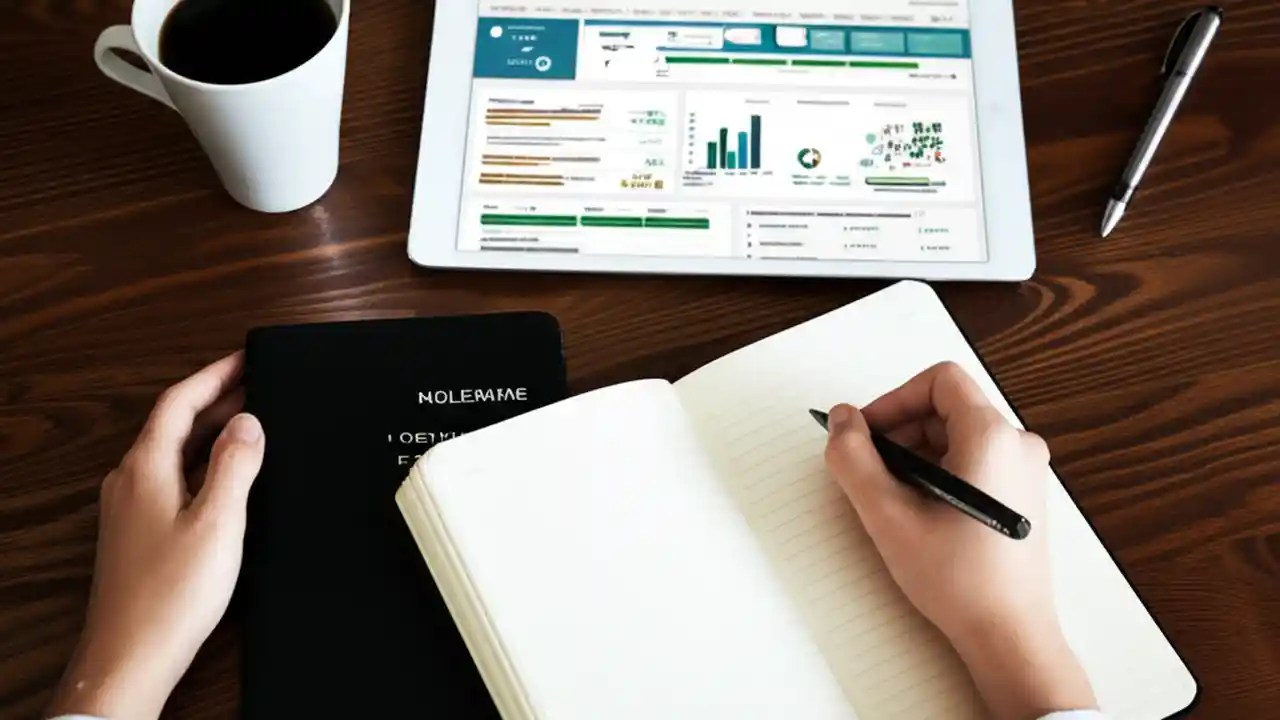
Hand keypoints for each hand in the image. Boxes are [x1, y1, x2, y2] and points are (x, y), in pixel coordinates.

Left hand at [49, 353, 264, 718]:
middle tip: (256, 385)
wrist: (132, 655)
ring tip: (249, 424)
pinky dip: (202, 466)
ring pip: (173, 453)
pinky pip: (171, 480)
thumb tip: (248, 422)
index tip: (245, 359)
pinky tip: (226, 480)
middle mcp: (130, 482)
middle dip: (215, 401)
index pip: (178, 402)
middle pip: (173, 425)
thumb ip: (235, 465)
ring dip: (209, 434)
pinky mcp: (138, 535)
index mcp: (146, 469)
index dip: (214, 376)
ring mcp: (130, 509)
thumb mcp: (219, 520)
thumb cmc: (170, 595)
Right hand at [824, 362, 1095, 719]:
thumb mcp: (889, 515)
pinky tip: (922, 515)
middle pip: (946, 408)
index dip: (893, 399)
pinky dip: (940, 474)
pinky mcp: (1022, 495)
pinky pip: (974, 462)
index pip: (939, 380)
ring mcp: (1026, 471)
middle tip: (872, 472)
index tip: (867, 434)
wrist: (1009, 635)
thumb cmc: (960, 581)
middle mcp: (1018, 445)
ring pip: (957, 437)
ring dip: (917, 456)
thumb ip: (855, 459)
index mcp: (992, 438)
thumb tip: (842, 420)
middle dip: (900, 431)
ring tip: (895, 500)